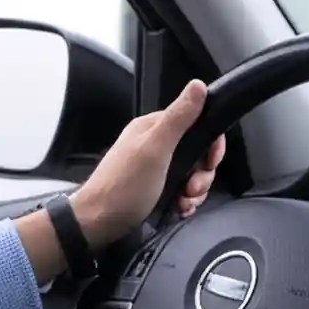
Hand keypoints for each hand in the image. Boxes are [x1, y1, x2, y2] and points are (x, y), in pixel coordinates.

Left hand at [14, 79, 223, 283]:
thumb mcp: (155, 148)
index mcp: (153, 128)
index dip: (210, 143)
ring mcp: (154, 169)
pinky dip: (185, 201)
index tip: (211, 162)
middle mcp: (154, 145)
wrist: (97, 224)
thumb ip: (179, 118)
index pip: (195, 123)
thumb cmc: (125, 186)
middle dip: (202, 173)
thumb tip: (198, 84)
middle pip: (196, 153)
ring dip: (195, 191)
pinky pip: (181, 191)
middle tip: (193, 188)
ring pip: (191, 175)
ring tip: (185, 202)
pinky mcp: (154, 190)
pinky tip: (180, 209)